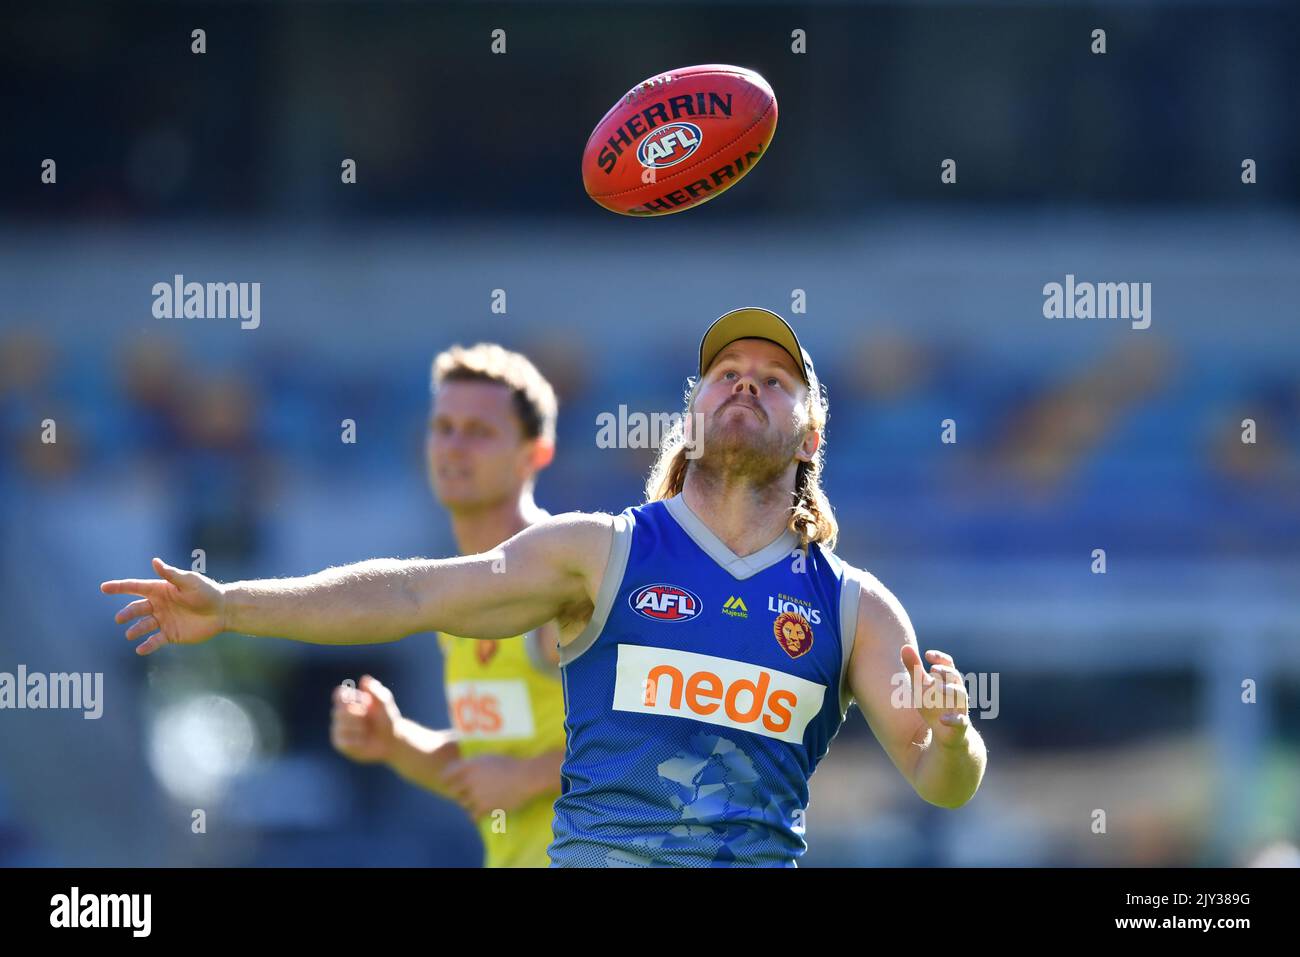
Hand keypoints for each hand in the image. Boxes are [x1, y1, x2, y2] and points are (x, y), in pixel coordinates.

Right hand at [101, 557, 226, 654]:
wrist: (223, 610)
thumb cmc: (207, 592)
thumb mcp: (189, 581)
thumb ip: (171, 574)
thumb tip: (154, 561)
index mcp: (160, 590)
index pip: (136, 587)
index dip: (119, 587)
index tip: (103, 587)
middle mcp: (159, 605)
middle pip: (137, 608)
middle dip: (127, 613)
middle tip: (120, 619)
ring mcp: (163, 620)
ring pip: (143, 625)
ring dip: (135, 630)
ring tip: (130, 634)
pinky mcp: (170, 634)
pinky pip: (155, 641)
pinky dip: (147, 646)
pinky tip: (141, 649)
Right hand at [331, 675, 399, 763]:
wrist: (390, 739)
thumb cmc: (386, 718)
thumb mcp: (384, 702)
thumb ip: (375, 690)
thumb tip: (364, 679)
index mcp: (349, 700)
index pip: (339, 694)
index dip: (345, 698)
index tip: (356, 701)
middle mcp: (340, 713)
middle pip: (339, 711)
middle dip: (357, 715)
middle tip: (366, 717)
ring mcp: (338, 728)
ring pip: (342, 727)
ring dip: (359, 728)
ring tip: (366, 729)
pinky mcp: (339, 743)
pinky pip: (344, 741)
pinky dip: (358, 740)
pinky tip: (363, 740)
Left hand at [442, 755, 541, 819]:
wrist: (525, 777)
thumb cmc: (509, 764)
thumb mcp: (488, 757)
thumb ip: (473, 763)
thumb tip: (462, 767)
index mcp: (470, 766)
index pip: (447, 774)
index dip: (447, 779)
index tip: (451, 781)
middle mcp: (470, 780)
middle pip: (453, 791)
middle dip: (460, 791)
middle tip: (467, 791)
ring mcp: (476, 795)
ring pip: (463, 803)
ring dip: (469, 802)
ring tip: (480, 799)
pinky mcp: (484, 808)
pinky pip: (472, 816)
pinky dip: (476, 815)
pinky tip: (482, 811)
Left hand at [900, 645, 969, 747]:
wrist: (947, 734)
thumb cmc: (934, 706)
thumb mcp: (921, 687)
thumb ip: (914, 668)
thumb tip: (905, 646)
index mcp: (947, 681)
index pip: (948, 664)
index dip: (940, 658)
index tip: (927, 655)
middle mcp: (956, 692)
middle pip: (956, 677)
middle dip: (946, 672)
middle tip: (933, 669)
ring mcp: (960, 708)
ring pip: (962, 696)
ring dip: (951, 690)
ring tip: (938, 688)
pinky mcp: (960, 725)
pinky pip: (961, 721)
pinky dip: (953, 720)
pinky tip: (942, 720)